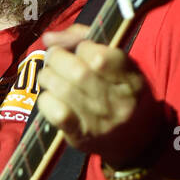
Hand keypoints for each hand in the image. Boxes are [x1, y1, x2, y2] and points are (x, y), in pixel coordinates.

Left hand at [39, 23, 162, 168]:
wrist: (133, 142)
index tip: (80, 50)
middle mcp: (117, 101)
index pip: (99, 56)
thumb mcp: (117, 64)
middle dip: (57, 58)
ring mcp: (98, 121)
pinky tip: (49, 97)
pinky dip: (46, 101)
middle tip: (54, 58)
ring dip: (47, 77)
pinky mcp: (80, 136)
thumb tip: (48, 37)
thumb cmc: (121, 94)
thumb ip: (84, 40)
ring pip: (63, 89)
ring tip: (49, 76)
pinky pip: (57, 114)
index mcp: (131, 79)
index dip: (82, 47)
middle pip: (78, 72)